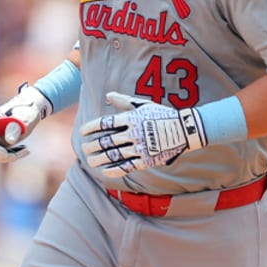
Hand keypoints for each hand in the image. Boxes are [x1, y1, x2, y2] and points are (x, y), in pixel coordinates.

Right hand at [0, 84, 52, 162]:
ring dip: (10, 157)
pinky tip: (25, 150)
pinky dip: (14, 155)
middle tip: (23, 152)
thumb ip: (15, 127)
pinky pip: (2, 155)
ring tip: (26, 150)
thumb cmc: (27, 110)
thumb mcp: (23, 117)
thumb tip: (9, 141)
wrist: (31, 108)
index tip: (7, 153)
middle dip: (4, 156)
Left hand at [80, 91, 206, 177]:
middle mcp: (133, 133)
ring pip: (114, 155)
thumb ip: (124, 102)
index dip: (91, 127)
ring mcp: (140, 148)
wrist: (184, 130)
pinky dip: (114, 170)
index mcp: (131, 118)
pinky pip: (126, 166)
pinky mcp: (146, 160)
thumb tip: (108, 95)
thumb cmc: (162, 115)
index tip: (82, 132)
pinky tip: (104, 171)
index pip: (105, 123)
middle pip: (107, 141)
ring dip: (99, 159)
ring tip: (90, 160)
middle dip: (92, 145)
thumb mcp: (143, 105)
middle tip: (84, 148)